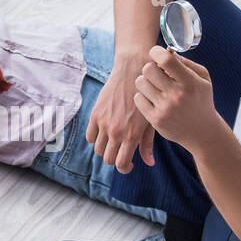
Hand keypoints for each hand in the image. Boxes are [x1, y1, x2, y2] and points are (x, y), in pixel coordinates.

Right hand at [86, 55, 156, 172]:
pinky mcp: (95, 114)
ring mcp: (104, 123)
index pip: (121, 164)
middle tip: (121, 154)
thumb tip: (149, 163)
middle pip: (108, 159)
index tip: (129, 165)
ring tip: (114, 143)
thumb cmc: (148, 96)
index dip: (124, 169)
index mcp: (132, 135)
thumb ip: (147, 143)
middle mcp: (116, 131)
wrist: (134, 71)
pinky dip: (95, 138)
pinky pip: (89, 136)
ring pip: (98, 149)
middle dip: (115, 160)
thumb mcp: (151, 120)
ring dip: (105, 149)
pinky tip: (104, 133)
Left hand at [132, 46, 218, 153]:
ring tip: (154, 86)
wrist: (203, 132)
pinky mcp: (155, 119)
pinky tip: (152, 98)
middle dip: (150, 67)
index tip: (156, 53)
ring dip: (145, 81)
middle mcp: (176, 95)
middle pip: (148, 69)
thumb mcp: (203, 79)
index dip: (156, 52)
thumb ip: (187, 63)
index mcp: (189, 82)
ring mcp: (165, 108)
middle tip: (155, 72)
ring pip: (140, 83)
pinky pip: (138, 99)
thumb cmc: (201, 101)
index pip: (166, 60)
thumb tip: (168, 52)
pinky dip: (143, 96)